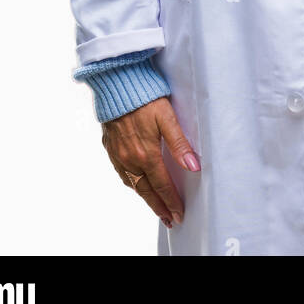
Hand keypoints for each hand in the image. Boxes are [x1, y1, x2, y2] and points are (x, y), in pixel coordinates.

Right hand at [101, 96, 198, 226]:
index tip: (179, 213)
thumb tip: (193, 166)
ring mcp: (118, 155)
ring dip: (145, 197)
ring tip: (156, 207)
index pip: (162, 184)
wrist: (116, 84)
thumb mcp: (168, 118)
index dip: (172, 200)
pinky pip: (121, 173)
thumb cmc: (145, 98)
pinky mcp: (110, 148)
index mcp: (146, 154)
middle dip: (159, 207)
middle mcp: (130, 158)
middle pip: (147, 190)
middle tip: (169, 219)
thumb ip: (180, 143)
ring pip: (133, 184)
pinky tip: (137, 185)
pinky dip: (132, 184)